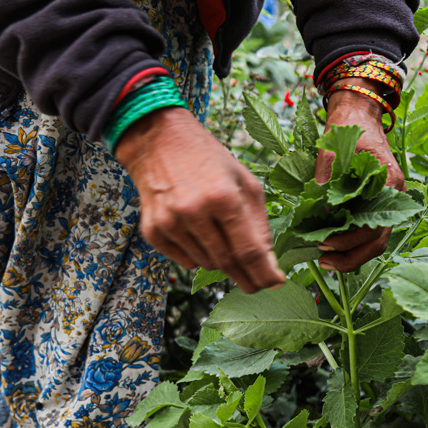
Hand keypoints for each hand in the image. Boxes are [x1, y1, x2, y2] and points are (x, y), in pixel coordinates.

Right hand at [116, 107, 284, 293]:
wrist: (159, 143)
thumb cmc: (208, 161)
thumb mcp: (244, 182)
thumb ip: (259, 224)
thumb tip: (269, 266)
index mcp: (223, 196)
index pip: (249, 251)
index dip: (264, 274)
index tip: (275, 284)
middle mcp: (194, 212)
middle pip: (227, 264)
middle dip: (246, 278)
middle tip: (257, 283)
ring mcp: (170, 223)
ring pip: (206, 265)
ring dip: (220, 261)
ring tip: (219, 235)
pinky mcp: (153, 231)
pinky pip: (184, 261)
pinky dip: (197, 256)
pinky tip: (197, 232)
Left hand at [314, 83, 405, 272]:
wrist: (358, 114)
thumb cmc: (347, 128)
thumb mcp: (332, 150)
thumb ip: (326, 180)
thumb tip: (320, 213)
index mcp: (388, 183)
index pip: (374, 225)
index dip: (349, 239)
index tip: (324, 242)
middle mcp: (393, 196)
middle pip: (378, 240)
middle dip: (350, 255)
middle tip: (323, 259)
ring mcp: (387, 202)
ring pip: (375, 241)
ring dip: (352, 255)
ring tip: (325, 260)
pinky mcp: (375, 204)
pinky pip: (369, 230)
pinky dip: (352, 243)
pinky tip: (332, 247)